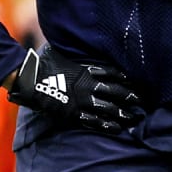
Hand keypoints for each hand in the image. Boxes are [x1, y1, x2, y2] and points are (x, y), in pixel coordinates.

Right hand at [7, 46, 141, 132]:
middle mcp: (88, 86)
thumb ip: (77, 54)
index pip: (113, 74)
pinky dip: (107, 125)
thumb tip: (82, 42)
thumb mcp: (64, 54)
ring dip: (123, 114)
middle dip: (130, 97)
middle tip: (142, 102)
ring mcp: (81, 101)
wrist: (29, 79)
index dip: (126, 80)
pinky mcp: (73, 114)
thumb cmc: (45, 64)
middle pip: (115, 92)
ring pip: (108, 108)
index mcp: (87, 70)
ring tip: (135, 118)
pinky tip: (117, 128)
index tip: (136, 83)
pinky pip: (94, 121)